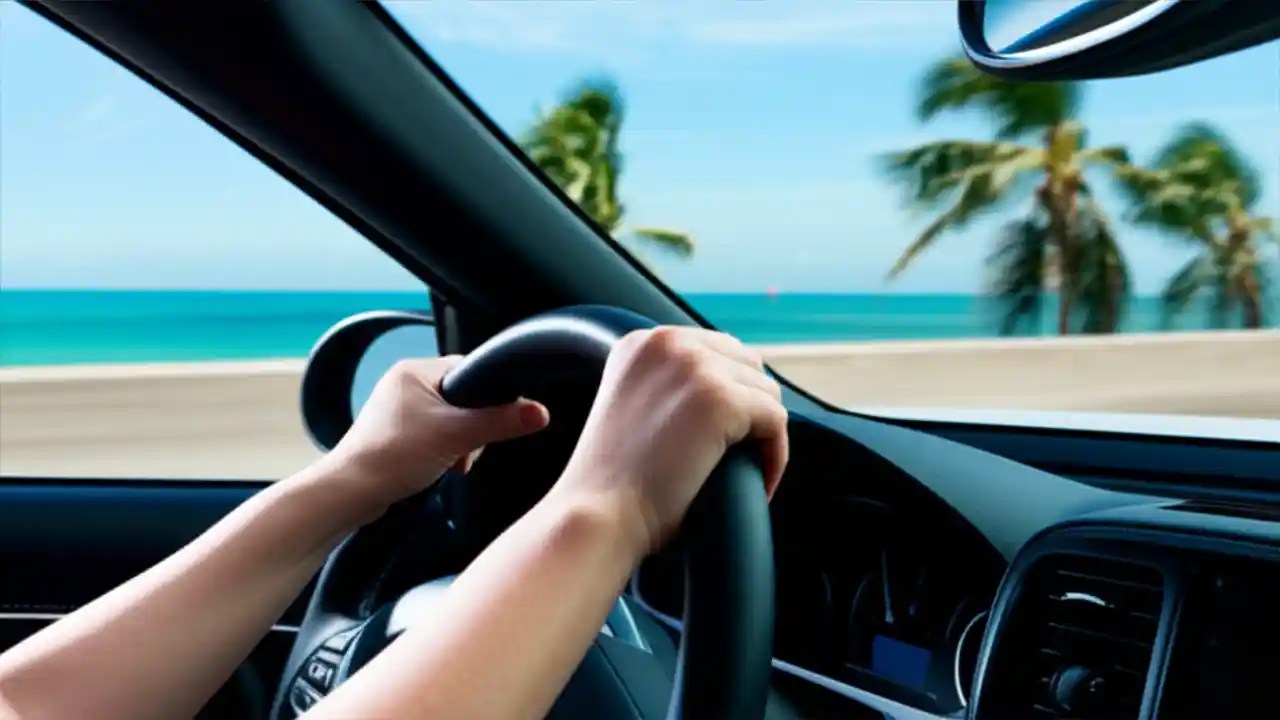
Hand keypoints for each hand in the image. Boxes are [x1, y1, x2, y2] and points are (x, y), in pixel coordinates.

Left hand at [326, 356, 550, 513]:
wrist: (351, 493)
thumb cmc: (392, 457)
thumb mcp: (457, 436)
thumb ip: (501, 422)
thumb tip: (540, 412)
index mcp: (415, 370)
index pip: (470, 369)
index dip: (489, 396)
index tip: (494, 420)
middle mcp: (405, 384)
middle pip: (464, 397)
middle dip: (473, 427)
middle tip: (466, 448)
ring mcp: (399, 410)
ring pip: (451, 419)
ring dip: (459, 443)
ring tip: (451, 462)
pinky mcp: (396, 434)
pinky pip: (435, 435)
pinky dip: (443, 452)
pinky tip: (440, 468)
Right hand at [553, 327, 787, 555]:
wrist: (599, 517)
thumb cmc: (615, 484)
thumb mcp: (631, 410)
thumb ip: (667, 386)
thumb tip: (727, 386)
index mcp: (642, 343)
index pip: (716, 349)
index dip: (732, 392)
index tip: (728, 436)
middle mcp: (667, 342)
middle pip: (747, 363)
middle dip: (752, 409)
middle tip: (743, 455)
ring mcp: (695, 367)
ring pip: (766, 392)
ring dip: (764, 434)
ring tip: (750, 471)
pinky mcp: (721, 399)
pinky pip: (775, 421)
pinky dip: (775, 455)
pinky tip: (760, 484)